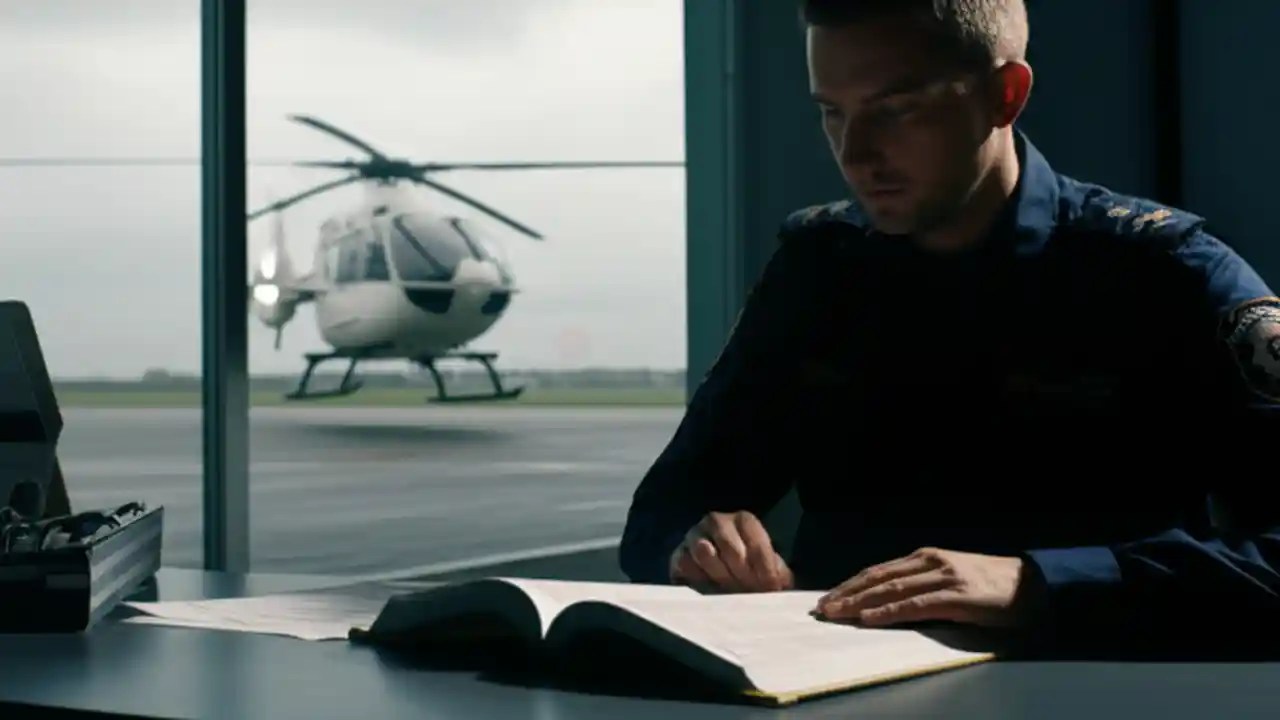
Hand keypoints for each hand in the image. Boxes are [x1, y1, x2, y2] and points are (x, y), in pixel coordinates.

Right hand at [669, 511, 793, 592]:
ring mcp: (694, 535)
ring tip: (730, 590)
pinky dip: (698, 578)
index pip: (755, 540)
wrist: (724, 581)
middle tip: (749, 590)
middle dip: (742, 572)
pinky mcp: (678, 554)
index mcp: (744, 521)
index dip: (764, 567)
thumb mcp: (772, 573)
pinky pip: (684, 562)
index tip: (770, 588)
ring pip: (703, 549)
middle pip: (729, 544)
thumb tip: (780, 587)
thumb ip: (778, 576)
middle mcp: (717, 521)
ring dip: (719, 574)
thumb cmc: (753, 575)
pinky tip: (710, 589)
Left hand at [814, 547, 1041, 627]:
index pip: (879, 570)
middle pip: (877, 577)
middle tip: (822, 607)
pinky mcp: (955, 596)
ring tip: (836, 613)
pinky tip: (870, 618)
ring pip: (890, 589)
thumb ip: (923, 584)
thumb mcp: (950, 577)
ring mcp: (942, 577)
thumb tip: (888, 600)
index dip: (851, 584)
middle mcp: (929, 562)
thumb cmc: (990, 585)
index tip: (829, 597)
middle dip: (846, 593)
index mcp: (926, 557)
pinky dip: (889, 612)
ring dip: (859, 603)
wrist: (1032, 585)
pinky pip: (915, 605)